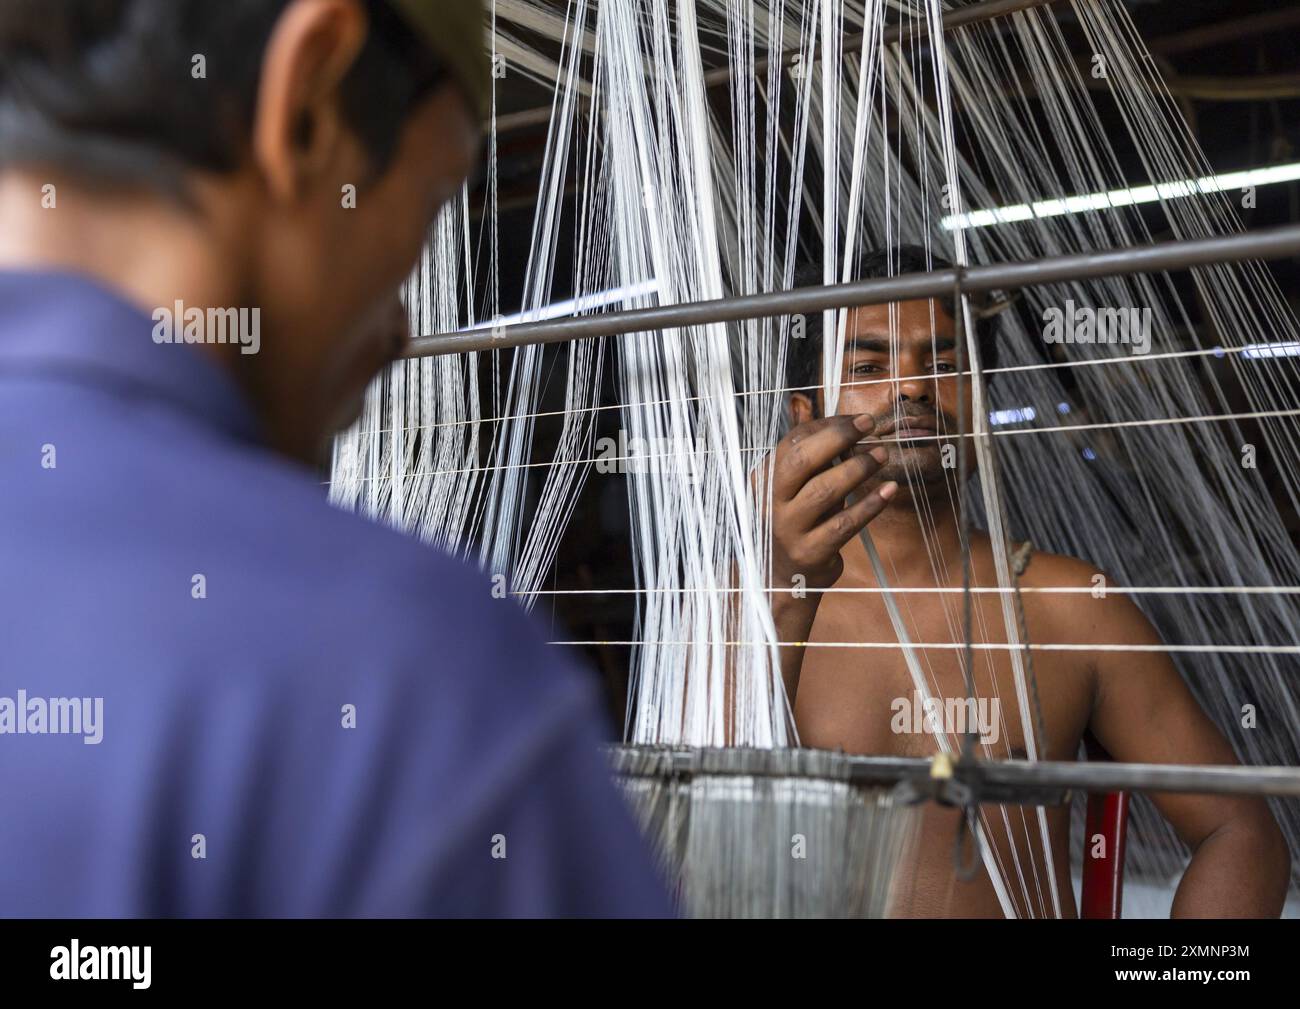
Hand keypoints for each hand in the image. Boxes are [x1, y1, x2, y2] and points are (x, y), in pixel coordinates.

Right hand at [766, 414, 897, 593]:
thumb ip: (808, 454)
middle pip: (801, 460)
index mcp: (765, 478)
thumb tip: (820, 412)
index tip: (860, 420)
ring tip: (882, 454)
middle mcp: (771, 501)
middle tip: (870, 426)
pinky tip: (889, 490)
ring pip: (824, 491)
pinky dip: (869, 505)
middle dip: (838, 437)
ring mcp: (788, 528)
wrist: (783, 579)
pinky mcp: (810, 552)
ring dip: (858, 468)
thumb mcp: (794, 487)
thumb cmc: (797, 521)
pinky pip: (844, 525)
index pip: (794, 441)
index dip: (828, 426)